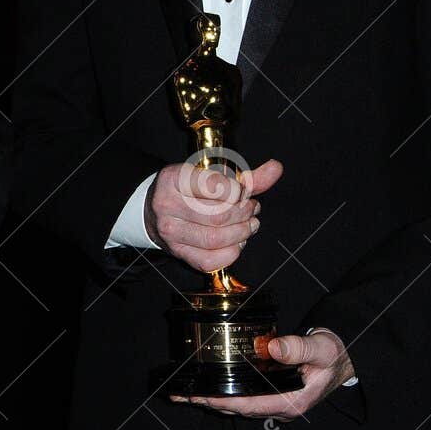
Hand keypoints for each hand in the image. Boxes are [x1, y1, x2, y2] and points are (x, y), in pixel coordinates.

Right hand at [146, 158, 282, 273]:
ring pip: (217, 238)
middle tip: (252, 209)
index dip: (239, 191)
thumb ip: (245, 176)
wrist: (154, 211)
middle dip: (245, 213)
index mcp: (173, 179)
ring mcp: (170, 232)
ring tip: (249, 225)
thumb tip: (276, 169)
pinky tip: (236, 242)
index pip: (215, 186)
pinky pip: (211, 260)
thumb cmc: (187, 191)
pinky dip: (232, 253)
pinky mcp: (177, 252)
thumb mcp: (210, 176)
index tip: (244, 192)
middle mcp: (167, 205)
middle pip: (219, 215)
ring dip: (242, 233)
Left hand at [171, 329, 355, 418]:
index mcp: (292, 401)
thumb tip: (275, 348)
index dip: (225, 401)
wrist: (342, 358)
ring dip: (213, 399)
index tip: (203, 396)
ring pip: (239, 406)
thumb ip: (299, 348)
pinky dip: (223, 393)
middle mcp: (281, 407)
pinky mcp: (270, 396)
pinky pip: (243, 398)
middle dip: (210, 401)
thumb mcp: (321, 349)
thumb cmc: (333, 355)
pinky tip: (207, 386)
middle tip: (183, 393)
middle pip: (239, 408)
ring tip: (186, 392)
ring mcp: (275, 403)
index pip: (252, 405)